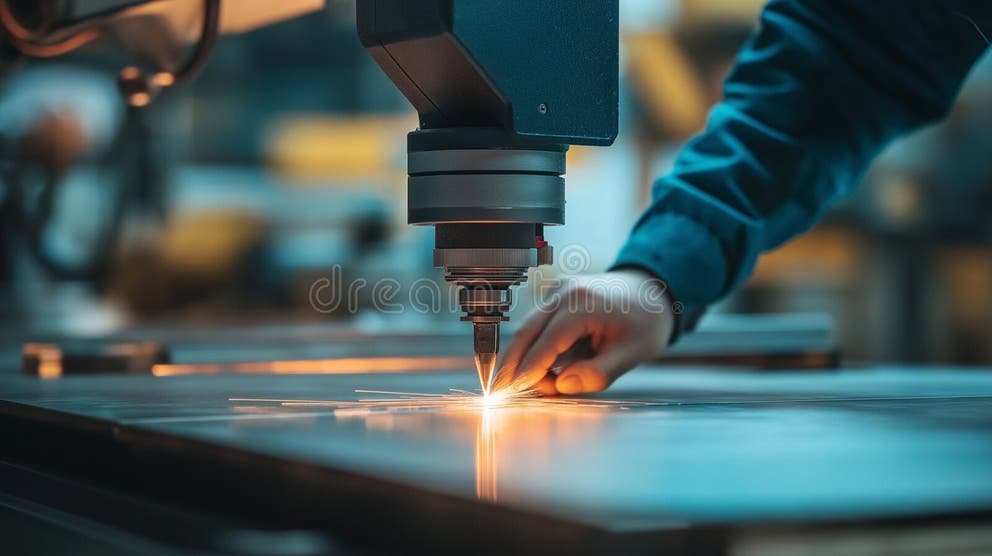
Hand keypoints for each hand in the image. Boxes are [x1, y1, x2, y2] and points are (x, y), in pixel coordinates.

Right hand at [496, 270, 675, 394]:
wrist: (652, 292)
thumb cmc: (645, 322)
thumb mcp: (632, 354)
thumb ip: (598, 373)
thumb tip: (562, 385)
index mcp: (584, 303)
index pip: (548, 340)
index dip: (529, 368)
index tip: (513, 390)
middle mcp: (565, 291)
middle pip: (526, 331)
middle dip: (510, 364)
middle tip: (495, 392)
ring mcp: (558, 291)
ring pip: (527, 328)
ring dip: (520, 358)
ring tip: (520, 387)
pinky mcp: (555, 296)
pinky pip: (536, 325)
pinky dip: (532, 348)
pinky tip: (534, 371)